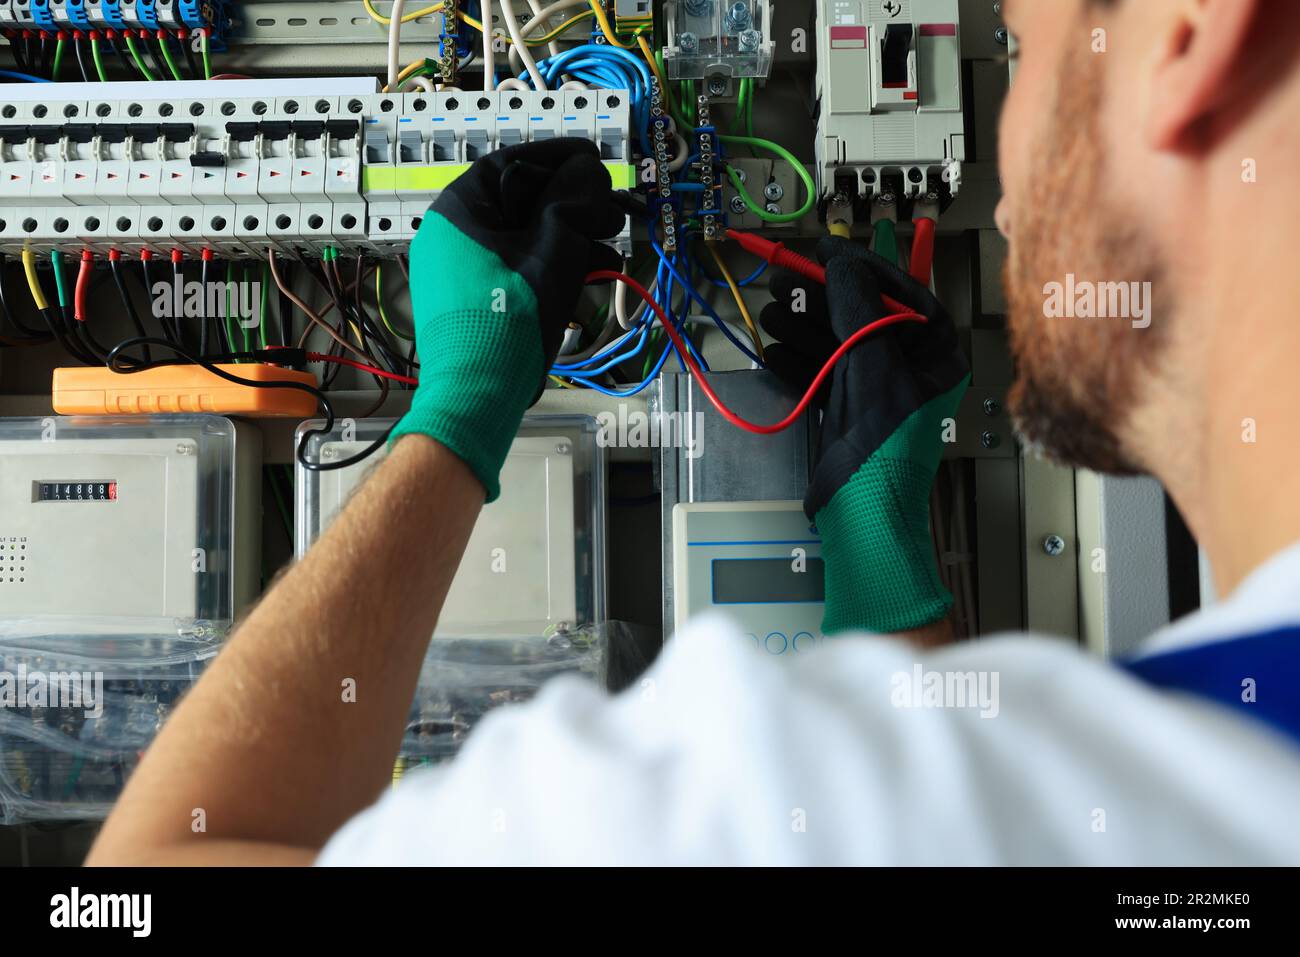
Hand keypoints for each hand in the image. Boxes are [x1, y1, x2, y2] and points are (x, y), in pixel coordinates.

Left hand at [390, 138, 625, 500]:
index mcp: (459, 209)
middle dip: (574, 206)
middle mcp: (453, 234)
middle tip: (612, 212)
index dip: (560, 159)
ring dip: (571, 239)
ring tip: (609, 248)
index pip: (514, 163)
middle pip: (523, 202)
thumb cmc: (509, 318)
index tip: (594, 158)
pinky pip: (517, 268)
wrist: (477, 394)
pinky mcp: (473, 299)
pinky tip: (588, 274)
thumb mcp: (553, 249)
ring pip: (525, 238)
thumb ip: (574, 200)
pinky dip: (553, 267)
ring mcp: (460, 269)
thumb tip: (589, 171)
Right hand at [760, 235, 969, 633]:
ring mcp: (876, 388)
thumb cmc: (884, 449)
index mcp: (935, 353)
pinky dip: (795, 361)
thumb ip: (858, 308)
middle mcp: (908, 366)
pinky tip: (773, 353)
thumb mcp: (872, 365)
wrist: (863, 513)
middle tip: (784, 278)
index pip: (902, 291)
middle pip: (861, 312)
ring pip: (835, 340)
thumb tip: (842, 263)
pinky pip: (819, 371)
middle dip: (820, 297)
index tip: (824, 249)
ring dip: (800, 327)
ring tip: (770, 315)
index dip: (861, 266)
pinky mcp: (847, 408)